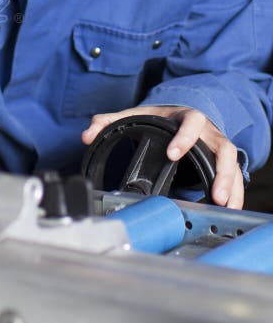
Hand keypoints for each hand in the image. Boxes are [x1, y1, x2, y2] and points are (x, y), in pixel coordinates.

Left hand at [82, 105, 243, 208]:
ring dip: (231, 186)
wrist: (180, 114)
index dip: (184, 137)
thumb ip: (107, 122)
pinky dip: (235, 192)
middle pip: (222, 148)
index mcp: (185, 117)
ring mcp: (218, 146)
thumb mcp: (135, 114)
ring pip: (232, 165)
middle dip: (220, 171)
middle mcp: (207, 131)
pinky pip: (235, 176)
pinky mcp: (223, 160)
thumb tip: (86, 135)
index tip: (173, 154)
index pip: (191, 122)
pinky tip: (229, 208)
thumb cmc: (158, 117)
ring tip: (224, 206)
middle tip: (214, 193)